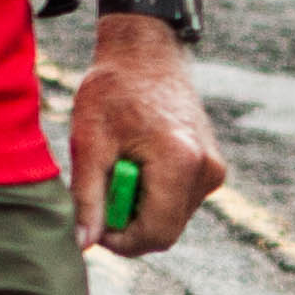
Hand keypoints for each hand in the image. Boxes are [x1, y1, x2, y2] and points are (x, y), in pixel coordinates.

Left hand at [65, 27, 223, 256]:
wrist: (146, 51)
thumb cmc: (113, 89)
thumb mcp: (91, 143)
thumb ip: (87, 197)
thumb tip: (82, 244)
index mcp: (180, 162)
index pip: (155, 234)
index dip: (120, 240)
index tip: (94, 221)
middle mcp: (206, 169)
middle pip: (165, 231)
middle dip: (129, 223)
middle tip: (102, 189)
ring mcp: (213, 168)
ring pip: (172, 218)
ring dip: (140, 208)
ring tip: (119, 168)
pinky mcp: (211, 165)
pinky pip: (180, 201)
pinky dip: (154, 195)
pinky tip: (136, 163)